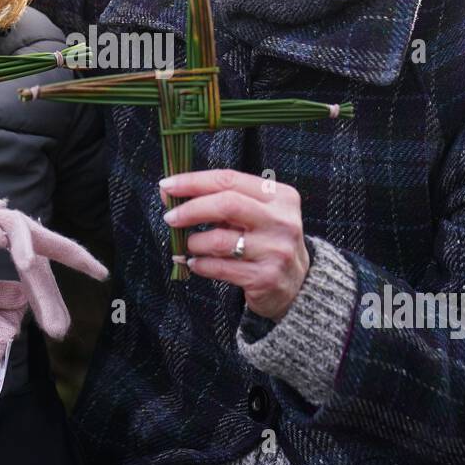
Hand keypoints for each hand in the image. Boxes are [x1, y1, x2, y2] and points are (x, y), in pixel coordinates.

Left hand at [160, 169, 309, 321]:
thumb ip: (221, 200)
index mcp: (280, 196)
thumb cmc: (267, 241)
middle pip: (226, 204)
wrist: (297, 284)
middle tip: (170, 216)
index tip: (167, 185)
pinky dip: (201, 265)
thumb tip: (172, 192)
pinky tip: (196, 263)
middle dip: (191, 209)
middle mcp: (281, 221)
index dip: (194, 181)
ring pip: (219, 240)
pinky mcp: (266, 277)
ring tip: (190, 245)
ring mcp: (276, 250)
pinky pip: (221, 268)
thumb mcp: (256, 214)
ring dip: (195, 242)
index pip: (229, 179)